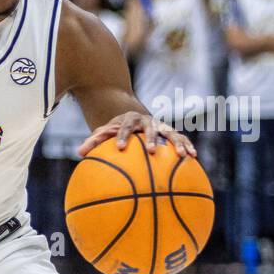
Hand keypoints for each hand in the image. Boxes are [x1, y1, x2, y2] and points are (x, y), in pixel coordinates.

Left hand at [78, 111, 196, 158]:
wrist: (132, 116)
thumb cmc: (116, 129)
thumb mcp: (104, 132)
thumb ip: (93, 141)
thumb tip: (79, 153)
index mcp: (129, 120)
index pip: (124, 127)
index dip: (122, 136)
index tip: (119, 148)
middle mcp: (146, 121)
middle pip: (151, 128)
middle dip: (151, 139)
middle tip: (150, 151)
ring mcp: (160, 125)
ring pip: (171, 132)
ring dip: (177, 143)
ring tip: (184, 155)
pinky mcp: (170, 132)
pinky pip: (181, 138)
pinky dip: (187, 146)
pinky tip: (193, 157)